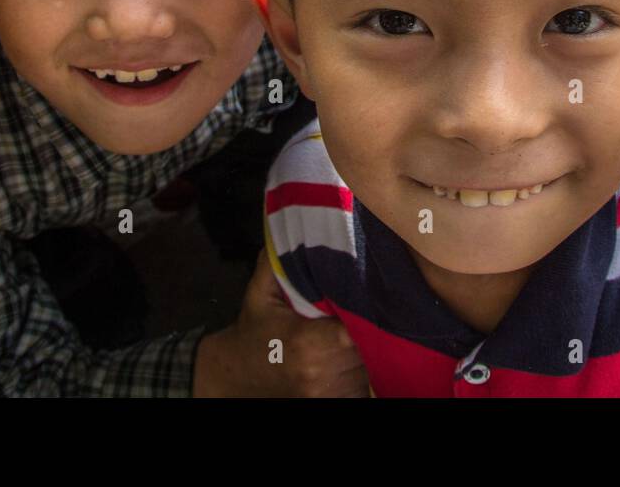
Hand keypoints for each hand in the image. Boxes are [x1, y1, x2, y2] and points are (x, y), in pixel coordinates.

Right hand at [194, 250, 368, 395]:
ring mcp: (334, 393)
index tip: (379, 286)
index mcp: (307, 343)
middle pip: (372, 341)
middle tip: (382, 295)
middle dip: (378, 319)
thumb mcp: (261, 290)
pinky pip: (368, 381)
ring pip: (375, 361)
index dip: (374, 304)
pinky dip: (371, 363)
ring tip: (371, 318)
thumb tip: (303, 215)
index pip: (360, 323)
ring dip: (378, 340)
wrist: (238, 377)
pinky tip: (364, 344)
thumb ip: (283, 258)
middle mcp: (324, 372)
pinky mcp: (342, 403)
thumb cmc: (255, 329)